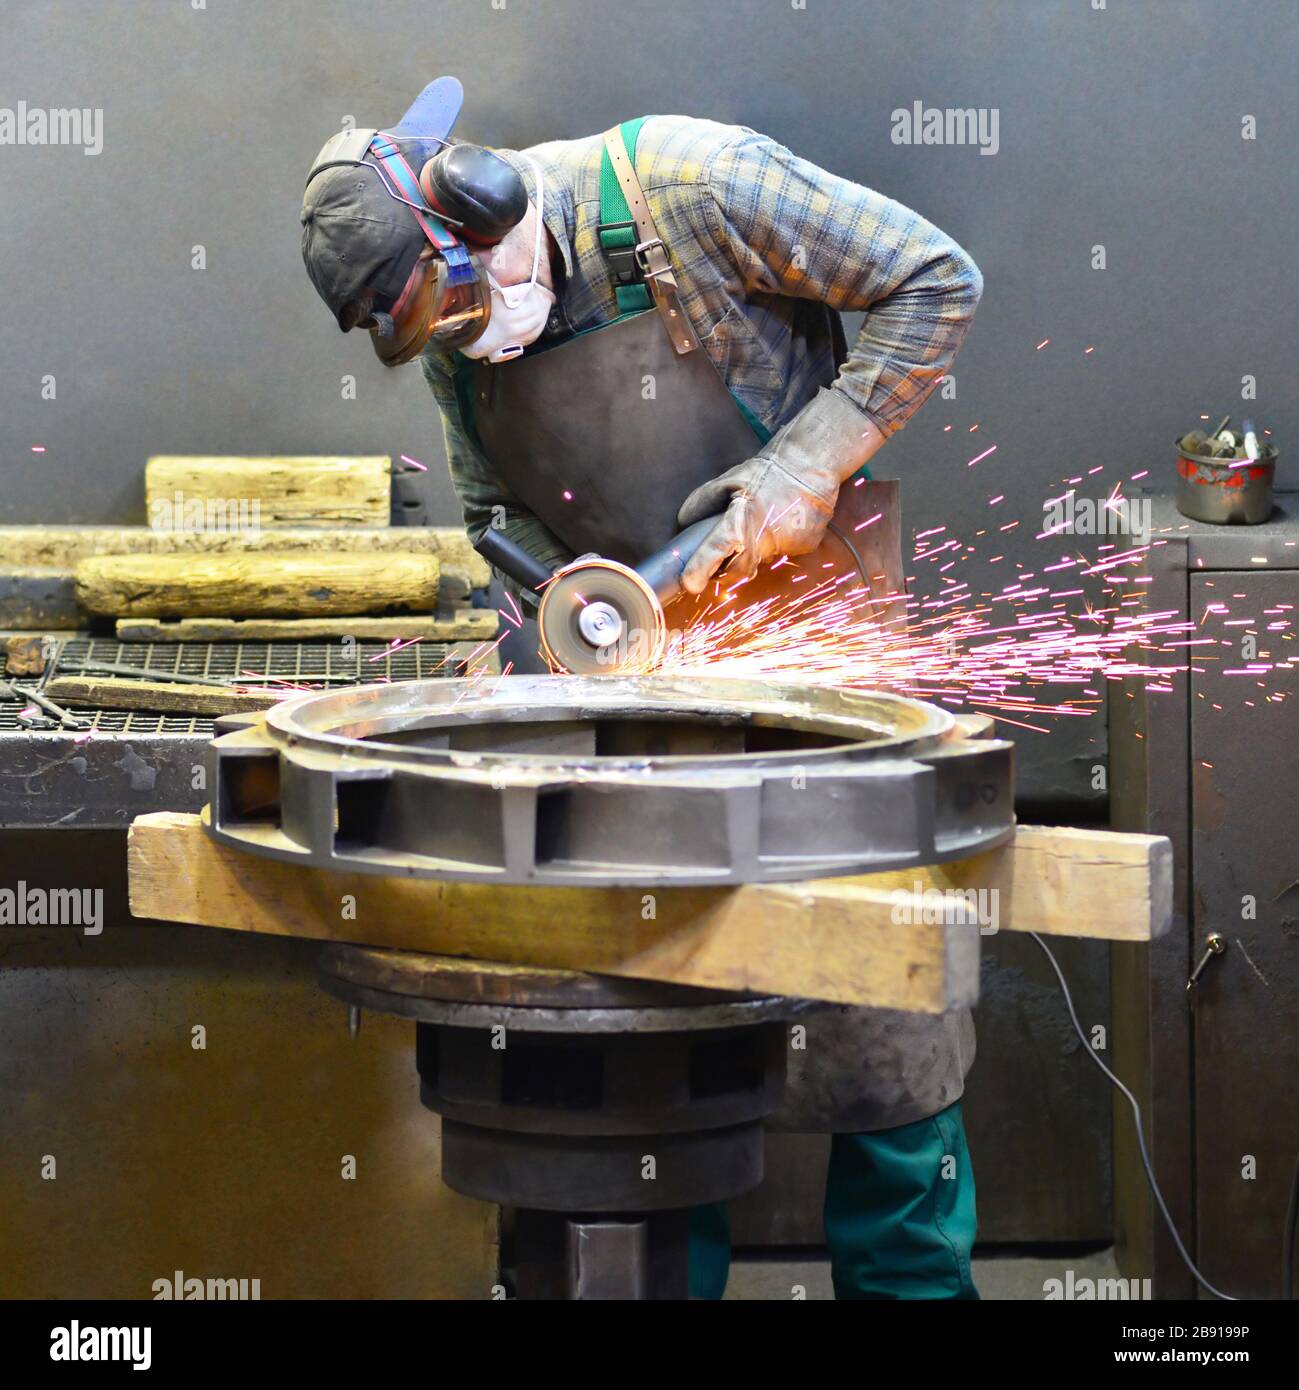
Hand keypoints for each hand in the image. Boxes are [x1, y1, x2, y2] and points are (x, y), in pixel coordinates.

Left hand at [676, 457, 833, 593]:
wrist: (812, 463)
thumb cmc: (769, 470)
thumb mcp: (731, 478)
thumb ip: (704, 500)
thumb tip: (685, 522)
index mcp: (744, 518)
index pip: (717, 549)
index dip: (701, 569)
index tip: (690, 583)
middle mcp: (766, 536)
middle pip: (740, 569)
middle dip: (729, 567)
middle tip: (726, 551)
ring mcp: (789, 543)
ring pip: (763, 558)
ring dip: (757, 547)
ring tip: (764, 518)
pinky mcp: (806, 546)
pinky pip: (784, 551)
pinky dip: (778, 541)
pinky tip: (782, 520)